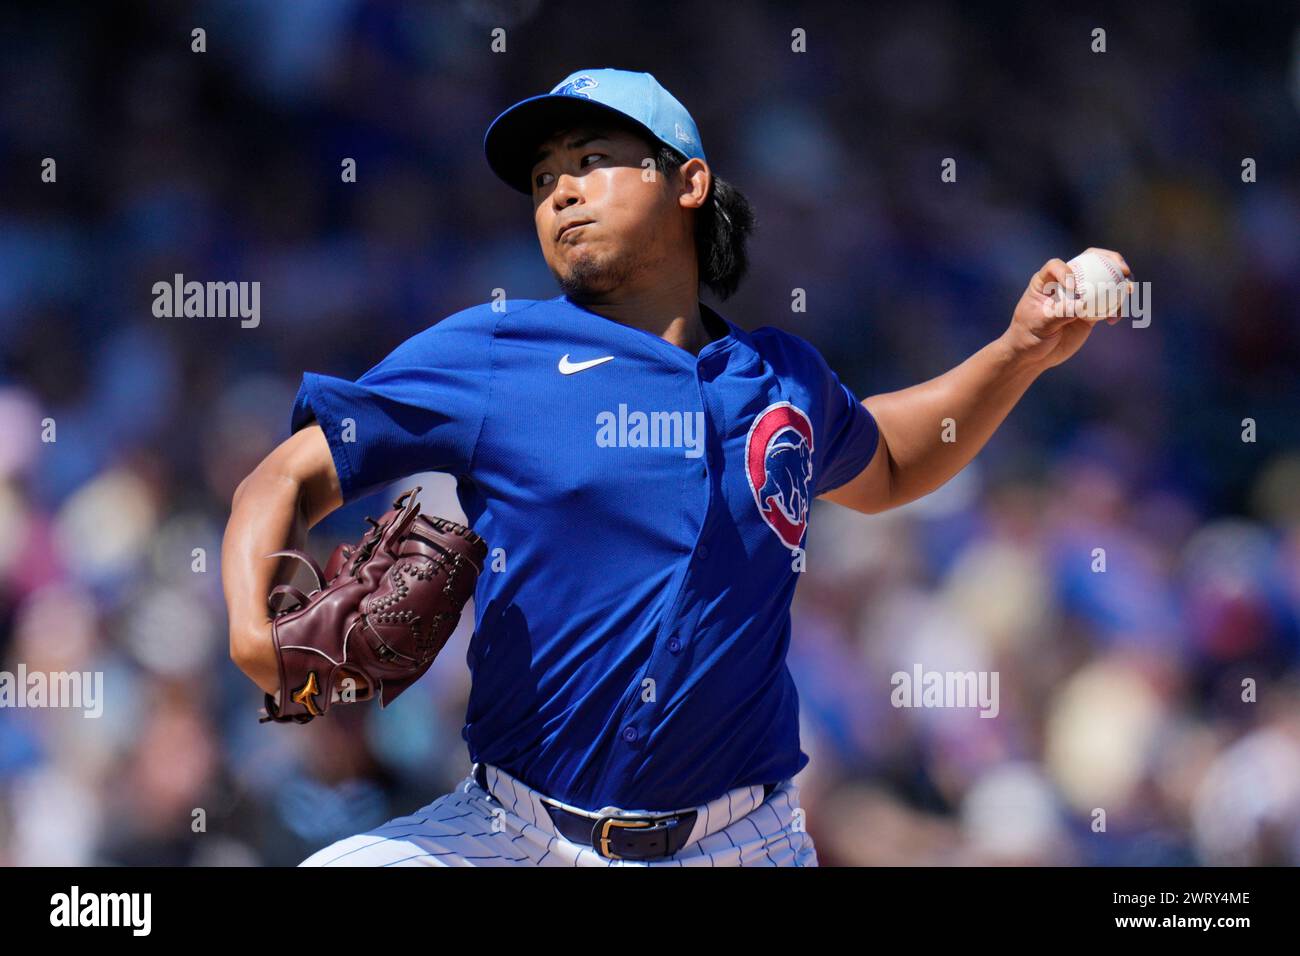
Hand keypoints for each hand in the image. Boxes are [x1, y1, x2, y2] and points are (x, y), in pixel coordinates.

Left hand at [1000, 248, 1133, 369]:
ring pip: (1105, 280)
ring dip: (1121, 282)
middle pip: (1090, 261)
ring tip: (1129, 290)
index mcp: (1045, 281)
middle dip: (1109, 259)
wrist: (1034, 355)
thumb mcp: (1041, 324)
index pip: (1057, 266)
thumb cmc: (1028, 336)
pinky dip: (1115, 308)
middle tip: (1123, 269)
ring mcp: (1080, 295)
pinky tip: (1114, 320)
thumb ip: (1060, 313)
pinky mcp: (1090, 311)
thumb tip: (1083, 304)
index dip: (1066, 271)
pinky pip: (1108, 304)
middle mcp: (1065, 283)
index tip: (1072, 288)